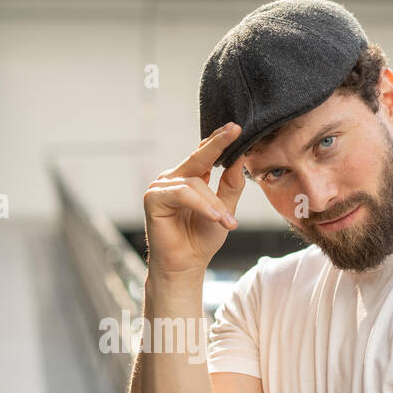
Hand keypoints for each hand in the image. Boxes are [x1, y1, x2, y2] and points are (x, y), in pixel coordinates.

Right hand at [142, 123, 246, 279]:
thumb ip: (231, 184)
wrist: (186, 265)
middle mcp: (173, 178)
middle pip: (198, 157)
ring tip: (228, 223)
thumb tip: (239, 157)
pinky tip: (214, 217)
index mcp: (189, 178)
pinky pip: (183, 194)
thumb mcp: (224, 209)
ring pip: (195, 183)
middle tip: (235, 131)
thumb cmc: (202, 240)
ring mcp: (161, 187)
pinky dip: (201, 205)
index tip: (236, 127)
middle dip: (217, 145)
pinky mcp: (153, 198)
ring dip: (214, 204)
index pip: (204, 154)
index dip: (219, 140)